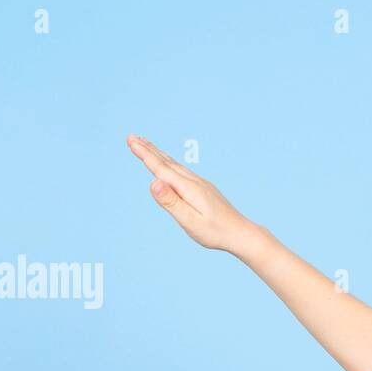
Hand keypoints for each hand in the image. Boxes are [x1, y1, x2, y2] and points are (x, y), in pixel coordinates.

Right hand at [126, 134, 256, 253]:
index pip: (161, 169)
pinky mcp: (204, 188)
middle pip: (167, 162)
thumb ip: (171, 202)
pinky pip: (182, 171)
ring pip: (175, 165)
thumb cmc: (215, 232)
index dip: (145, 155)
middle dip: (148, 149)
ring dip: (158, 154)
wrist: (241, 233)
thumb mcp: (190, 221)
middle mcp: (194, 181)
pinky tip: (168, 164)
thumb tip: (154, 182)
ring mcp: (201, 183)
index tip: (130, 141)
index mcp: (188, 188)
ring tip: (146, 144)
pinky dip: (170, 163)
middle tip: (131, 137)